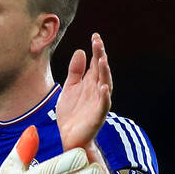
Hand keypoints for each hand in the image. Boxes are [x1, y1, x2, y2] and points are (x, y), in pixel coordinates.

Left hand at [55, 33, 112, 150]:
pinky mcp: (98, 116)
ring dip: (105, 73)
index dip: (96, 50)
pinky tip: (103, 88)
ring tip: (102, 60)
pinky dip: (104, 96)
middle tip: (98, 42)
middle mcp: (97, 90)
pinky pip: (103, 105)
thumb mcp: (69, 88)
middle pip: (101, 70)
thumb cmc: (71, 114)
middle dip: (100, 56)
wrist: (69, 137)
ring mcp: (98, 102)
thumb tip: (80, 51)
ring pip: (105, 84)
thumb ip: (75, 72)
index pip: (95, 63)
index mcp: (90, 82)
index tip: (95, 36)